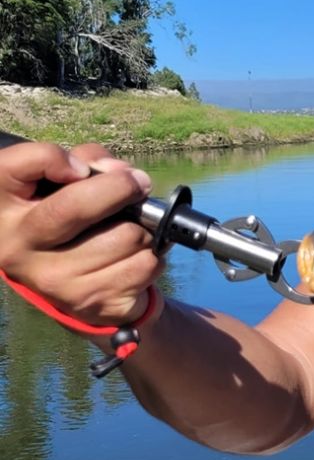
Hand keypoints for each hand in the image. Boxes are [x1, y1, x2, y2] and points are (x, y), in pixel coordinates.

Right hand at [0, 141, 161, 326]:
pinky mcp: (88, 302)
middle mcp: (17, 246)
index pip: (17, 166)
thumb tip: (120, 172)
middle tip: (138, 184)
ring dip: (142, 230)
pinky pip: (144, 265)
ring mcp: (51, 279)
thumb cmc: (71, 217)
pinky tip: (133, 258)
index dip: (54, 158)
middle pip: (74, 207)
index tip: (79, 168)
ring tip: (129, 232)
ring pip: (125, 237)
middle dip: (120, 188)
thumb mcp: (66, 182)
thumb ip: (87, 162)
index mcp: (1, 208)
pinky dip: (152, 257)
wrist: (77, 284)